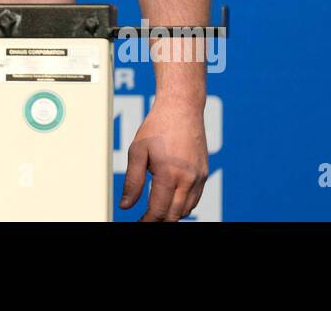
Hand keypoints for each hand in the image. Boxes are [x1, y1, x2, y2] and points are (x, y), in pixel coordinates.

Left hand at [120, 96, 207, 220]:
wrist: (181, 108)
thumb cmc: (158, 126)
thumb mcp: (137, 151)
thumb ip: (132, 181)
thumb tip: (126, 205)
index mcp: (169, 174)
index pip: (158, 211)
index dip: (147, 221)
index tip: (138, 223)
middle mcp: (188, 179)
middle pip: (174, 214)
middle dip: (159, 221)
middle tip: (145, 220)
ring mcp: (199, 177)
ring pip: (187, 209)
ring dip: (172, 215)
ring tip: (156, 213)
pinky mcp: (204, 173)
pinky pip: (195, 199)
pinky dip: (183, 206)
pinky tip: (171, 202)